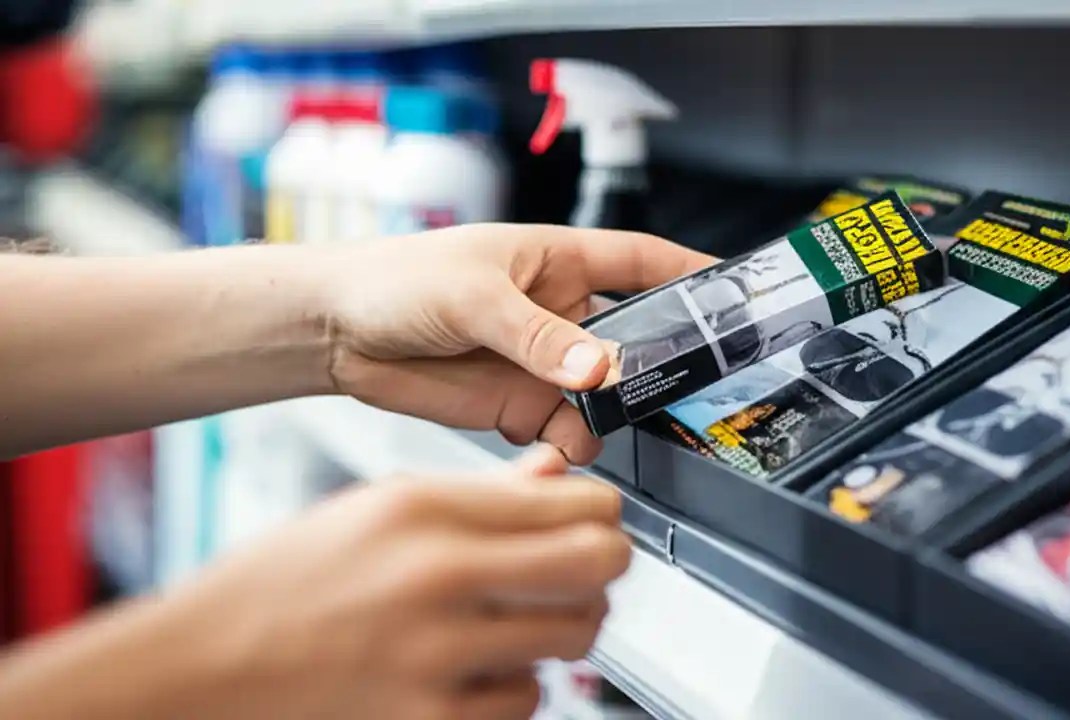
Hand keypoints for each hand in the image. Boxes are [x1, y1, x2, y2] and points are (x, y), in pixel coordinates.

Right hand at [167, 462, 625, 719]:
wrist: (201, 672)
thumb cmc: (282, 585)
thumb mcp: (376, 509)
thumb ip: (479, 494)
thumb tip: (556, 473)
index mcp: (421, 509)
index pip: (576, 500)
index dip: (602, 509)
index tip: (597, 517)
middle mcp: (436, 577)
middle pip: (598, 564)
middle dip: (604, 564)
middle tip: (583, 567)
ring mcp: (436, 658)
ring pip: (576, 636)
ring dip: (564, 625)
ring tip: (521, 616)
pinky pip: (528, 700)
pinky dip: (517, 684)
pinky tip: (479, 666)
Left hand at [323, 224, 713, 463]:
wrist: (334, 332)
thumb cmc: (395, 280)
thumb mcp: (473, 296)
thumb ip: (537, 337)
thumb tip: (597, 369)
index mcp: (558, 261)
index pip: (643, 263)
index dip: (692, 275)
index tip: (735, 295)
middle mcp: (560, 312)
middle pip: (635, 337)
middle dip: (660, 362)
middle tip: (680, 386)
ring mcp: (542, 362)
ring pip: (604, 393)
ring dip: (611, 411)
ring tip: (598, 423)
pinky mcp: (517, 404)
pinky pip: (565, 428)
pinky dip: (572, 442)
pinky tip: (559, 444)